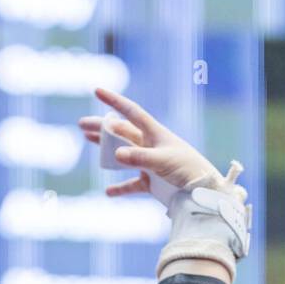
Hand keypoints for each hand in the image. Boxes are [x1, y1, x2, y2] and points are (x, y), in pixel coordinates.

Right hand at [78, 87, 223, 196]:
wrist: (202, 193)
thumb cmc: (187, 170)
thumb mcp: (163, 161)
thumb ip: (139, 157)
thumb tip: (116, 154)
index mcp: (154, 133)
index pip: (131, 112)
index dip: (114, 101)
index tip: (97, 91)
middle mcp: (150, 145)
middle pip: (121, 132)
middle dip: (102, 127)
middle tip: (82, 124)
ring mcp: (149, 164)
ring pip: (123, 154)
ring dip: (106, 149)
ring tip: (87, 140)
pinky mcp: (151, 182)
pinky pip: (132, 184)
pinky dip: (120, 188)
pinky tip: (108, 191)